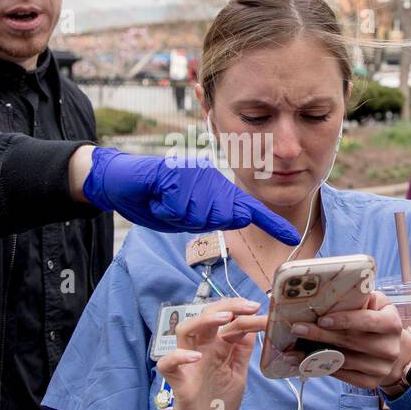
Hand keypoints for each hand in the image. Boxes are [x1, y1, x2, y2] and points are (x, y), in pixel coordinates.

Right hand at [78, 147, 300, 244]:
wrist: (118, 181)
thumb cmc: (152, 199)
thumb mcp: (182, 216)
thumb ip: (206, 218)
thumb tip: (234, 220)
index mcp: (215, 190)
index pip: (247, 208)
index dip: (270, 223)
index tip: (292, 238)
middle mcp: (211, 178)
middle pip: (222, 218)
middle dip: (197, 223)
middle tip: (173, 210)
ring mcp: (196, 172)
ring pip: (200, 214)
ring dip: (178, 216)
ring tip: (163, 201)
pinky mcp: (179, 171)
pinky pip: (179, 206)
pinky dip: (165, 208)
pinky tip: (157, 196)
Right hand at [157, 298, 265, 409]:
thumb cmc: (218, 402)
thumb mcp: (237, 374)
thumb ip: (242, 352)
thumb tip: (252, 327)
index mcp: (217, 348)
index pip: (227, 321)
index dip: (244, 313)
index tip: (262, 310)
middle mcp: (201, 350)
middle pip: (205, 316)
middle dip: (227, 306)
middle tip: (249, 306)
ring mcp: (188, 365)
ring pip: (184, 331)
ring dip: (203, 321)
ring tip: (224, 319)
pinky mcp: (177, 383)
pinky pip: (168, 364)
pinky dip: (179, 357)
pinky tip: (195, 357)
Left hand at [286, 291, 410, 391]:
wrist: (392, 350)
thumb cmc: (377, 320)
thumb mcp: (376, 304)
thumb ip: (361, 298)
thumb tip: (335, 293)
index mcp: (392, 323)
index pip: (367, 320)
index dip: (344, 320)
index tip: (322, 319)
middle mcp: (389, 348)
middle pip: (351, 341)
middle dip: (321, 335)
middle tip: (298, 329)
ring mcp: (381, 368)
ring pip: (344, 361)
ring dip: (317, 354)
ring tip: (295, 348)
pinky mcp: (371, 383)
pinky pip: (344, 377)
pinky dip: (324, 369)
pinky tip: (308, 362)